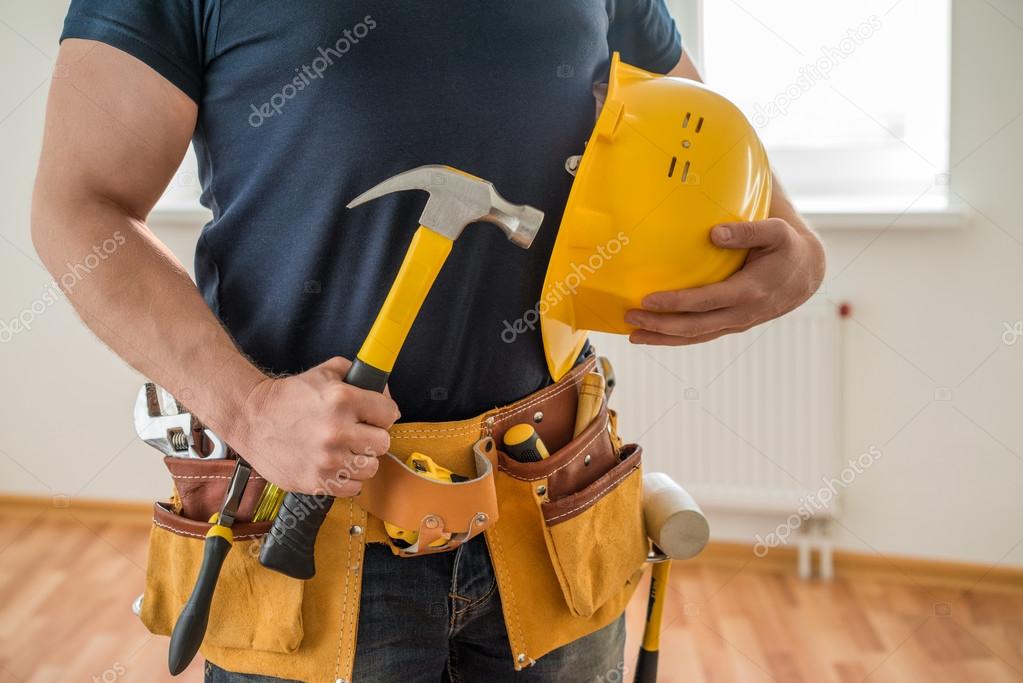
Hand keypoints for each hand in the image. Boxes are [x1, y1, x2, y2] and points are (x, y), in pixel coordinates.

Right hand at [227, 357, 400, 495]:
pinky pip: (353, 487)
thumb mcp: (326, 373)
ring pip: (371, 467)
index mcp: (343, 399)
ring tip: (344, 450)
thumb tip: (385, 393)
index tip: (372, 416)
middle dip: (372, 437)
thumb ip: (360, 375)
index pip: (389, 414)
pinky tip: (334, 465)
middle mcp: (338, 431)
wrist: (251, 418)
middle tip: (356, 434)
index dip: (382, 414)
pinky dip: (347, 479)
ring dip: (360, 459)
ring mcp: (327, 460)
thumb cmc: (290, 396)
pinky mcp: (316, 481)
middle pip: (383, 443)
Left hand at [625, 218, 824, 345]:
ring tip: (634, 335)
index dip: (677, 302)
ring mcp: (737, 323)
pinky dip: (677, 338)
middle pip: (695, 326)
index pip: (706, 301)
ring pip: (697, 337)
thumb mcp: (776, 232)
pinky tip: (655, 335)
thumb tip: (714, 232)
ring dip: (664, 338)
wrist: (808, 274)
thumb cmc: (787, 247)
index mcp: (750, 290)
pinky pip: (702, 335)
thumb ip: (747, 231)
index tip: (649, 299)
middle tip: (630, 318)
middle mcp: (742, 313)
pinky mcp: (732, 325)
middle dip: (661, 326)